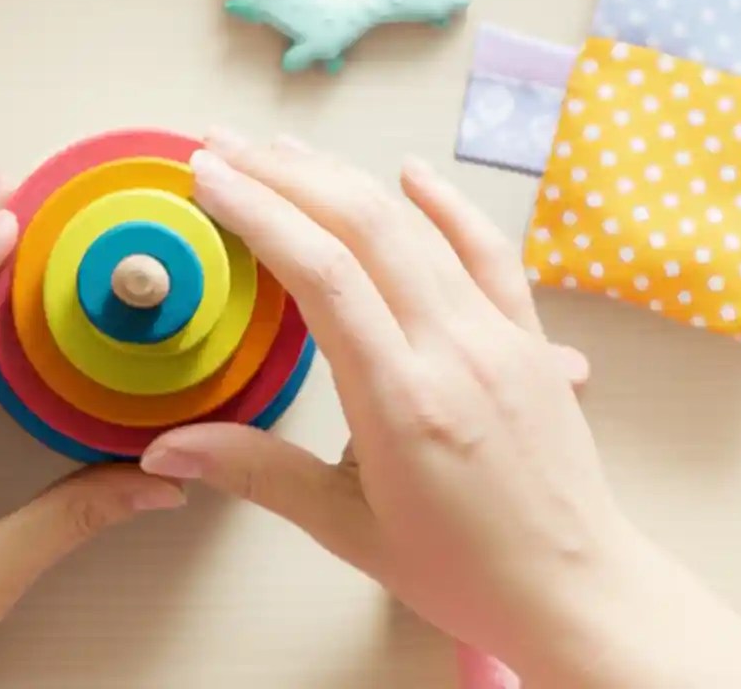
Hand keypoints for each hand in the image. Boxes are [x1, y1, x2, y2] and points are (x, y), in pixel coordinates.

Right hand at [141, 130, 740, 687]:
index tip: (209, 178)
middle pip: (364, 227)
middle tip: (225, 150)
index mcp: (403, 399)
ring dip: (346, 178)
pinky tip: (412, 172)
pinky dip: (447, 203)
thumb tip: (164, 449)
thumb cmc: (464, 572)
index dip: (258, 213)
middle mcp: (456, 350)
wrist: (576, 591)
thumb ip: (255, 473)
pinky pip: (487, 250)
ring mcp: (500, 336)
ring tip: (284, 152)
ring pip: (418, 227)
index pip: (321, 274)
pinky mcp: (529, 337)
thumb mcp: (346, 528)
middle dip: (286, 176)